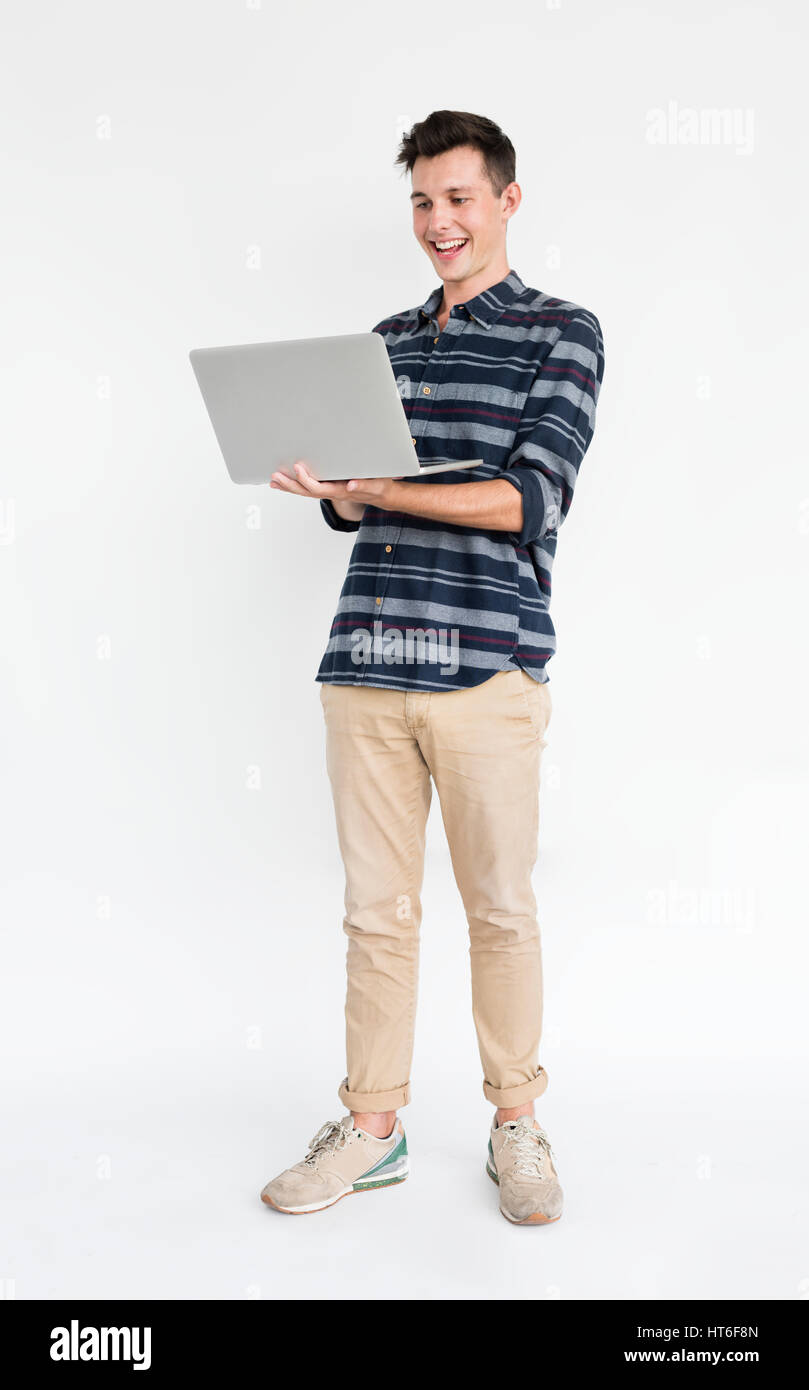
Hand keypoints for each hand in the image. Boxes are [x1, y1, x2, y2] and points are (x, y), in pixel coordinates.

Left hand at [269, 460, 400, 508]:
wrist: (383, 494)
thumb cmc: (380, 487)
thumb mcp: (376, 485)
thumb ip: (364, 485)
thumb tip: (351, 485)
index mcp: (341, 491)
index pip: (319, 488)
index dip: (306, 479)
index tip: (297, 467)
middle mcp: (332, 492)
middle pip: (306, 491)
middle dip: (290, 485)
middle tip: (275, 476)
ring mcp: (329, 491)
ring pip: (305, 491)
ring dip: (289, 486)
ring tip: (274, 480)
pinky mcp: (329, 487)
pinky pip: (309, 488)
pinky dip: (295, 485)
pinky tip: (285, 481)